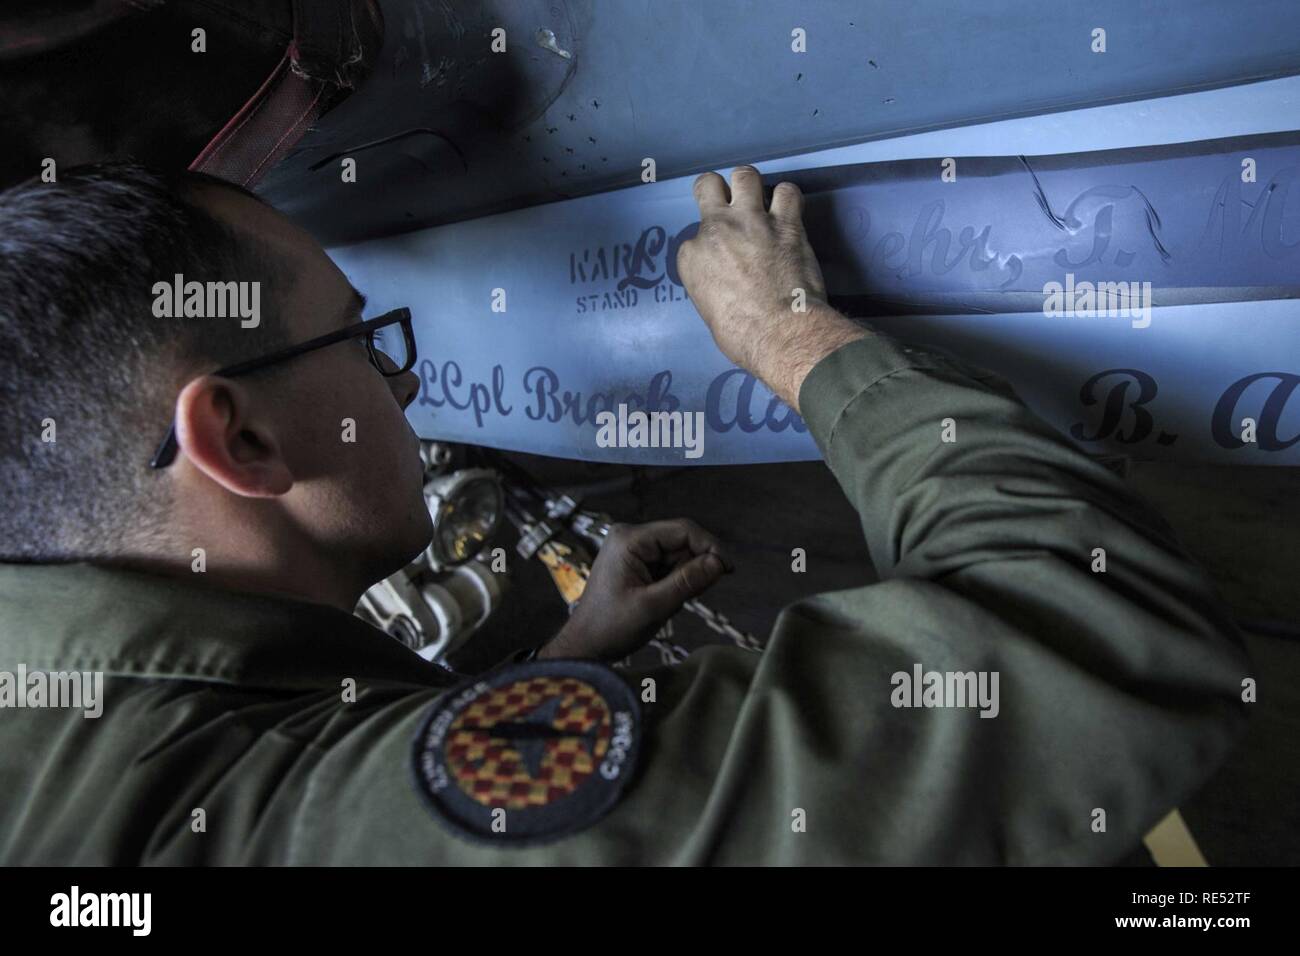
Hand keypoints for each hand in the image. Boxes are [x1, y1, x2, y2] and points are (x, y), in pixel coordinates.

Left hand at [537, 519, 732, 661]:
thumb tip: (719, 563)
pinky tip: (667, 599)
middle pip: (682, 541)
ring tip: (672, 602)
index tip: (728, 570)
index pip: (683, 529)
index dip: (710, 547)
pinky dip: (677, 581)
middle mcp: (631, 536)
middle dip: (695, 566)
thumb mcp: (654, 606)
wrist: (586, 645)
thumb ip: (687, 582)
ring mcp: (633, 549)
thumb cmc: (611, 627)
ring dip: (686, 577)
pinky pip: (668, 564)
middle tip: (697, 595)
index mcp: (629, 539)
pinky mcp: (637, 562)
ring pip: (678, 554)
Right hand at [675, 165, 866, 410]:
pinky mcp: (787, 222)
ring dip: (752, 185)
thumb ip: (713, 283)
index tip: (721, 260)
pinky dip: (788, 199)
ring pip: (746, 175)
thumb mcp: (708, 309)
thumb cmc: (740, 335)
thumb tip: (729, 280)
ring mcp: (752, 220)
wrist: (779, 332)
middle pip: (709, 185)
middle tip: (730, 203)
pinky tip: (789, 211)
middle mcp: (717, 228)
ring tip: (761, 201)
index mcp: (691, 256)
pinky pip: (788, 191)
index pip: (694, 239)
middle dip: (717, 190)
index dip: (709, 246)